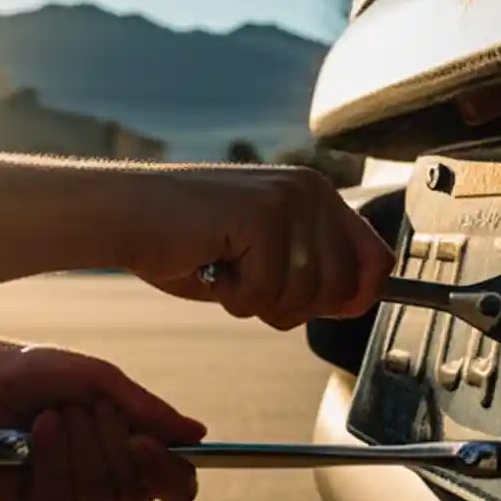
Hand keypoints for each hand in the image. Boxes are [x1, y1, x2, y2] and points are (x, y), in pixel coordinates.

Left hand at [0, 346, 205, 500]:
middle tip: (86, 405)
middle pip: (137, 487)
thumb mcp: (102, 382)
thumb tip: (198, 434)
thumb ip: (148, 411)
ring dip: (76, 444)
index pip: (178, 485)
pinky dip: (50, 458)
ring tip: (54, 413)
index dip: (169, 472)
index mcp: (140, 454)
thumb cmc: (44, 378)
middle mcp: (115, 485)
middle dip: (110, 439)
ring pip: (98, 494)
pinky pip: (60, 499)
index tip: (143, 441)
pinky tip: (37, 431)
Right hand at [127, 167, 395, 330]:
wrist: (122, 214)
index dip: (359, 296)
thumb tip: (359, 300)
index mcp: (317, 196)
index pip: (378, 258)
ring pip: (305, 296)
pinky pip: (266, 292)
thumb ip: (313, 274)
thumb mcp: (266, 260)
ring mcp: (288, 201)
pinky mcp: (261, 216)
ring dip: (259, 302)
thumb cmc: (186, 242)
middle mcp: (311, 191)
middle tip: (250, 285)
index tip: (331, 309)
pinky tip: (210, 264)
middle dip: (296, 307)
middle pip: (342, 288)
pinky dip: (233, 297)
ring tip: (226, 270)